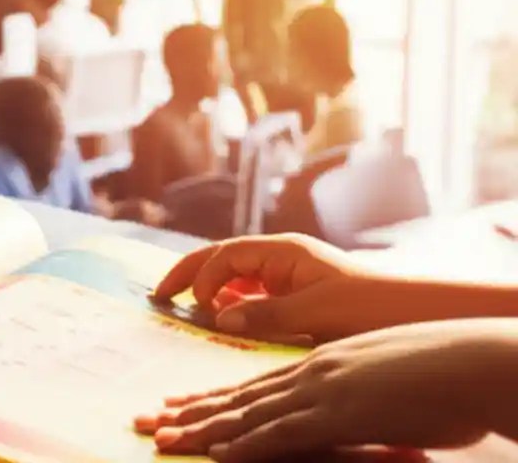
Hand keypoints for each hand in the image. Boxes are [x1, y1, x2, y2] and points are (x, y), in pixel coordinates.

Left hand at [135, 320, 513, 461]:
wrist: (472, 359)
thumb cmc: (441, 371)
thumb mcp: (385, 378)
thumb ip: (356, 392)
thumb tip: (350, 407)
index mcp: (321, 364)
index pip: (254, 385)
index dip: (212, 398)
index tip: (177, 406)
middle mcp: (312, 375)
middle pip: (238, 398)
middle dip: (189, 413)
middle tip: (147, 423)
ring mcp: (323, 394)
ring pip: (249, 415)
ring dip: (202, 431)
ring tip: (163, 440)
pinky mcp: (340, 415)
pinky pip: (285, 434)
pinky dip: (248, 445)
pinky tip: (218, 454)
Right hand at [152, 235, 387, 341]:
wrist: (413, 312)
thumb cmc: (369, 306)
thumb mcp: (315, 311)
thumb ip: (265, 313)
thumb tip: (217, 318)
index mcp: (284, 251)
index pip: (227, 255)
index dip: (204, 277)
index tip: (197, 307)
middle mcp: (280, 257)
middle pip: (221, 257)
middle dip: (187, 273)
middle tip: (157, 295)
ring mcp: (286, 274)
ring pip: (233, 275)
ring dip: (207, 287)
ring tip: (183, 308)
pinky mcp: (294, 294)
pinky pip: (250, 293)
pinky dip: (229, 303)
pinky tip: (221, 319)